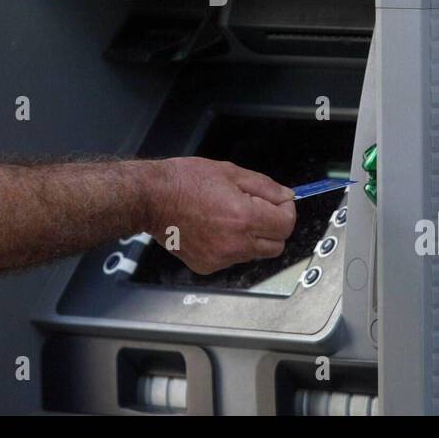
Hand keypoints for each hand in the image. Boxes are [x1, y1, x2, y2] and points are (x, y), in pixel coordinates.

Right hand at [147, 157, 296, 274]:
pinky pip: (232, 259)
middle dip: (273, 227)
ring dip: (252, 237)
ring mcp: (221, 258)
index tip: (278, 203)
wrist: (151, 199)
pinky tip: (214, 228)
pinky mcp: (207, 266)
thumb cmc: (184, 181)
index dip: (286, 210)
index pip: (286, 225)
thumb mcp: (230, 171)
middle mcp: (236, 243)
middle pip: (277, 245)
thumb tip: (287, 196)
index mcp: (244, 217)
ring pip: (255, 253)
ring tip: (229, 216)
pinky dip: (231, 246)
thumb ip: (264, 186)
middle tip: (257, 209)